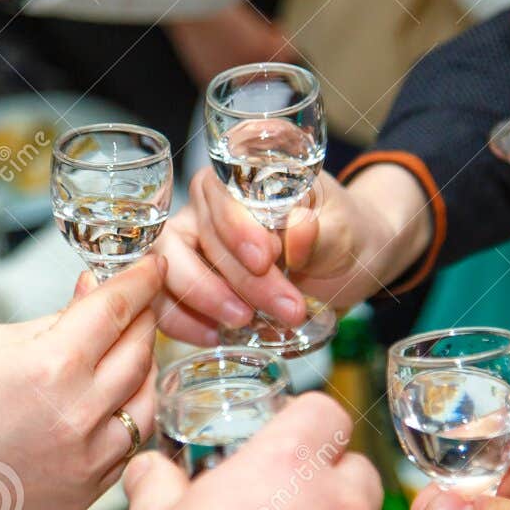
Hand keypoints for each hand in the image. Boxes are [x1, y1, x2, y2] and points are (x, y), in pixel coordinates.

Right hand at [0, 258, 163, 509]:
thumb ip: (56, 319)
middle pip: (140, 351)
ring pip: (146, 402)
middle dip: (143, 320)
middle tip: (138, 304)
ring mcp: (88, 458)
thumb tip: (96, 292)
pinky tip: (107, 403)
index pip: (117, 309)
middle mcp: (80, 413)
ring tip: (123, 355)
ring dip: (142, 372)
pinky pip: (128, 445)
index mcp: (52, 365)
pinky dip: (126, 418)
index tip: (152, 266)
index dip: (141, 280)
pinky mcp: (88, 490)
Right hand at [154, 166, 427, 345]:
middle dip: (238, 279)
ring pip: (169, 267)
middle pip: (198, 236)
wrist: (345, 265)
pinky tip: (215, 335)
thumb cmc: (342, 234)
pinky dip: (183, 321)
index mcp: (244, 173)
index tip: (266, 258)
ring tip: (244, 323)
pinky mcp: (187, 280)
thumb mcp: (345, 230)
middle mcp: (208, 203)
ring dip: (202, 300)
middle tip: (285, 307)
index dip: (237, 228)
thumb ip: (322, 232)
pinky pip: (164, 299)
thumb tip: (299, 227)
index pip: (221, 194)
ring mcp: (191, 241)